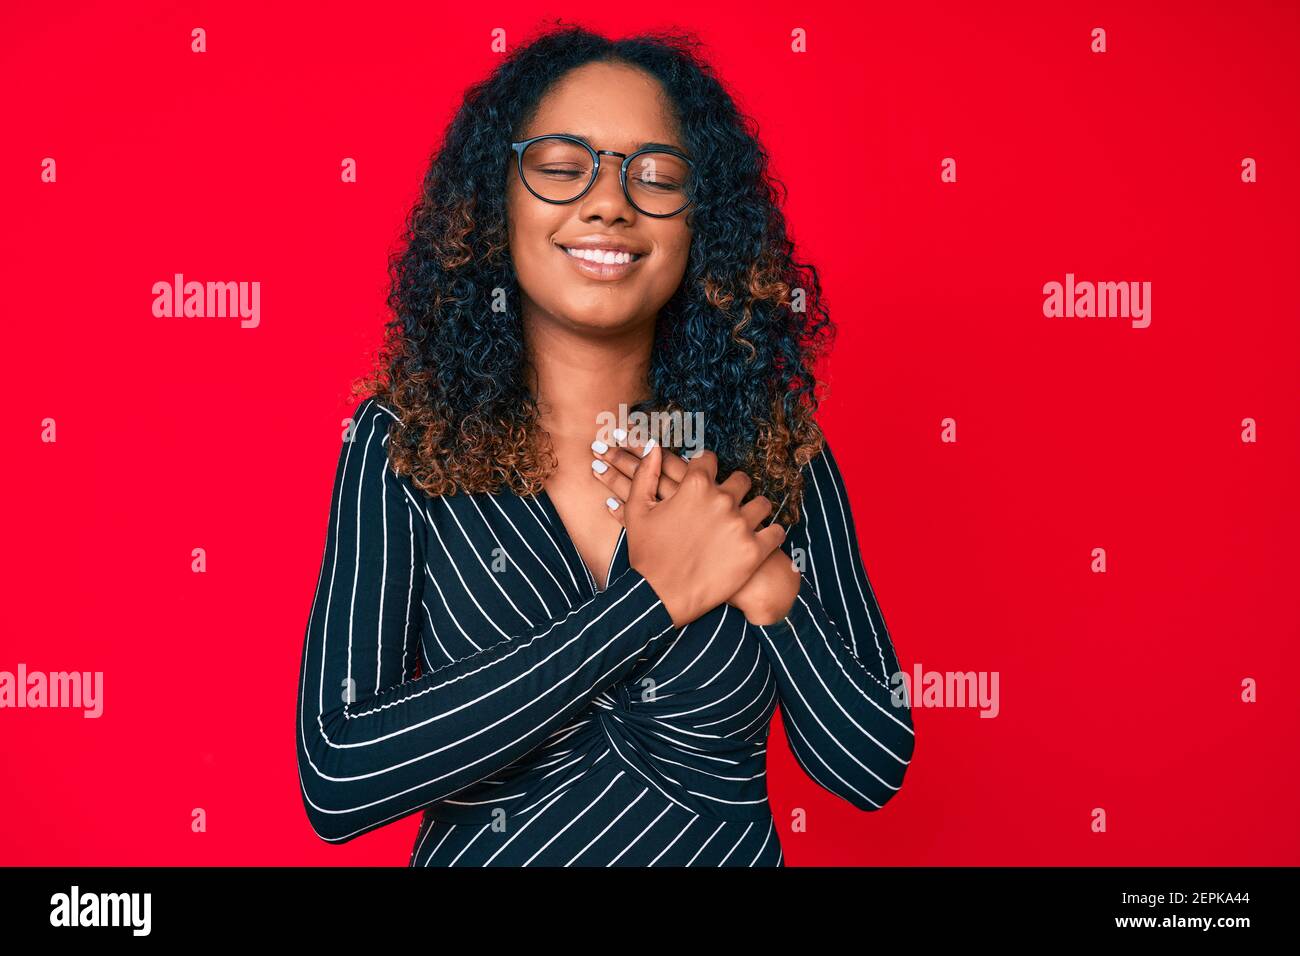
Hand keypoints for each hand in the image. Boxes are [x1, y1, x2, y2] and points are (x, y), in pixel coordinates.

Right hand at [591, 430, 800, 625]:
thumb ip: (646, 473)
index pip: (709, 459)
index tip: (706, 477)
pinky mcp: (754, 551)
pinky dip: (771, 534)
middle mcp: (722, 501)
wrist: (658, 597)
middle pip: (741, 479)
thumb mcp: (636, 510)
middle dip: (734, 488)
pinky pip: (776, 532)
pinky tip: (763, 538)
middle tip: (727, 503)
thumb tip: (654, 447)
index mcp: (695, 486)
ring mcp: (741, 526)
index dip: (705, 467)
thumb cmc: (645, 553)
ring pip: (762, 504)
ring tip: (746, 521)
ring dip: (754, 510)